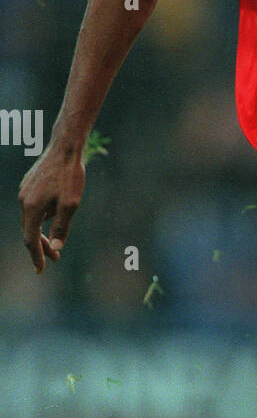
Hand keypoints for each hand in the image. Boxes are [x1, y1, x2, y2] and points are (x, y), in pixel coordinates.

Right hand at [18, 144, 85, 272]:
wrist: (65, 148)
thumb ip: (61, 227)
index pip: (31, 239)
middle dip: (41, 247)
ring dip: (41, 232)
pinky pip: (33, 208)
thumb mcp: (71, 204)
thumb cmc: (70, 176)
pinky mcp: (28, 186)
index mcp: (32, 208)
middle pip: (29, 231)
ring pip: (31, 220)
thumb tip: (56, 247)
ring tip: (55, 243)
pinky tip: (54, 216)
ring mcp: (24, 192)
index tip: (40, 270)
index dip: (36, 256)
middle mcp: (24, 201)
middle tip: (55, 259)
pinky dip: (41, 218)